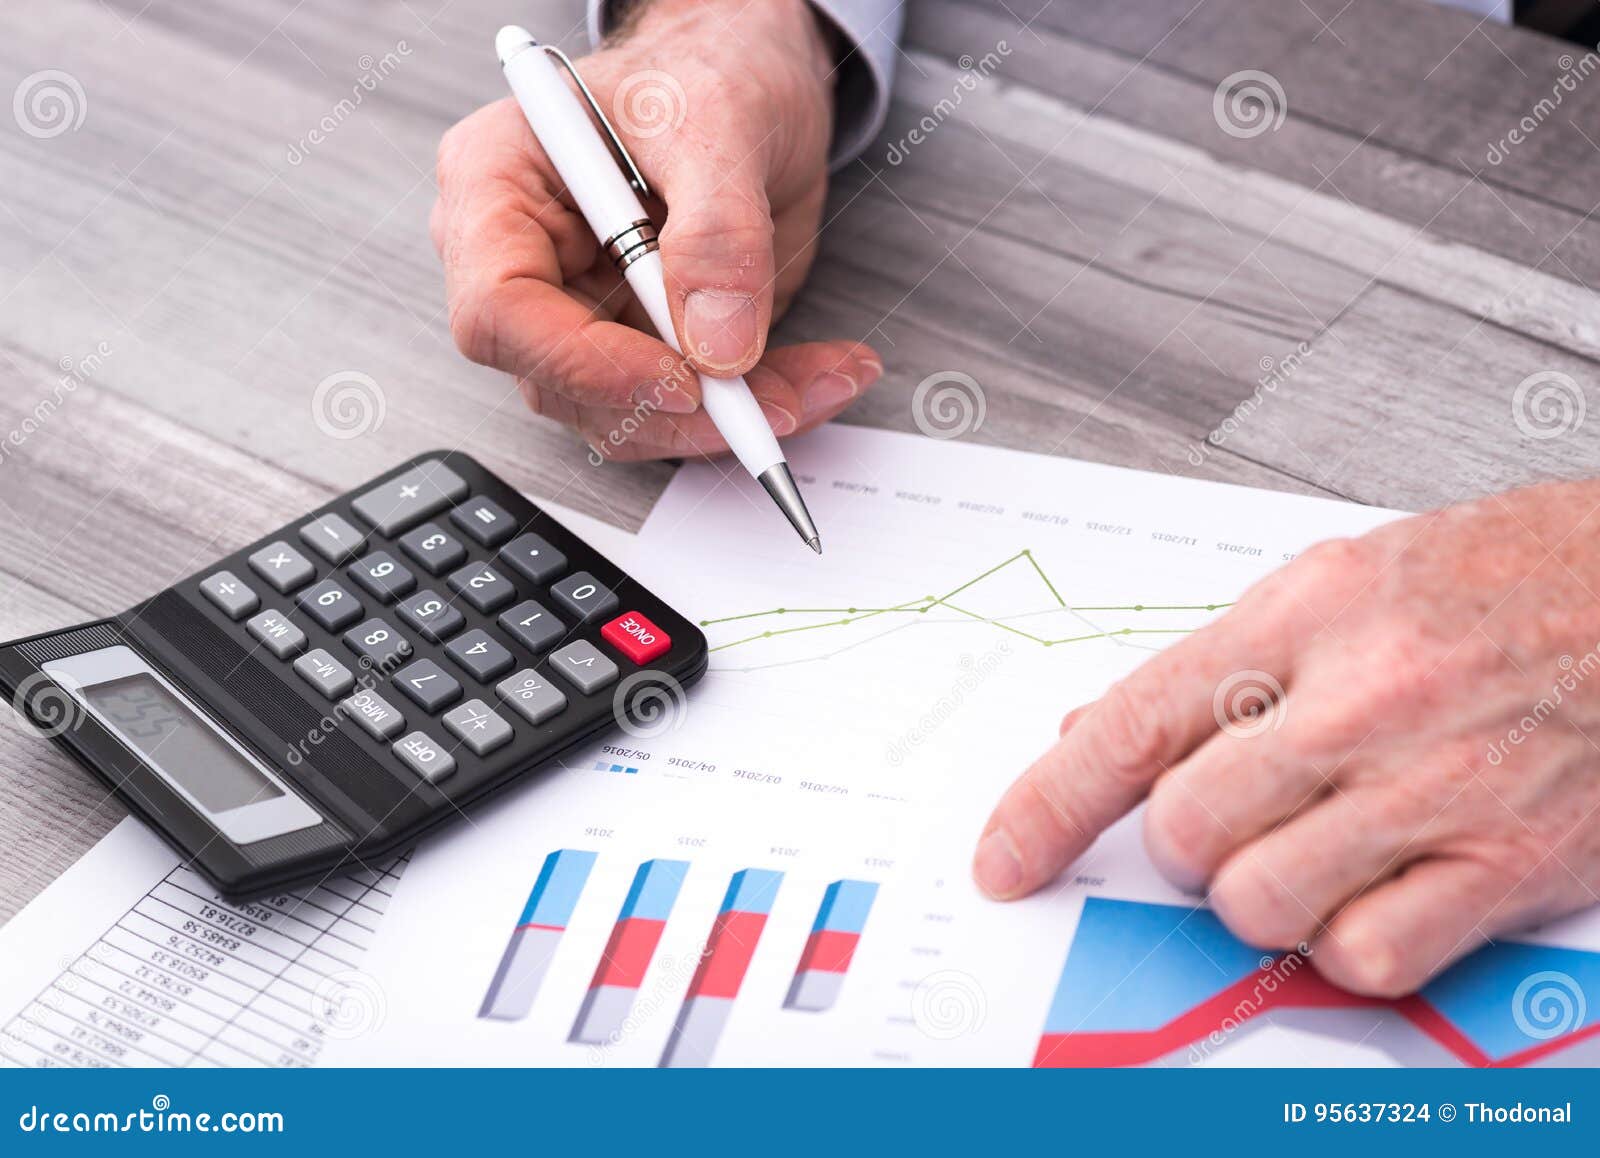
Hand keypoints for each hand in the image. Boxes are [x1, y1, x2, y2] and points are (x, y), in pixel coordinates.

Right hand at [432, 0, 879, 459]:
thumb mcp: (718, 121)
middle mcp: (525, 262)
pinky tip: (819, 377)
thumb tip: (717, 344)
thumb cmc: (709, 67)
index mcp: (498, 187)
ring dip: (729, 418)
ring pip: (628, 414)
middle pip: (561, 383)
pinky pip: (684, 407)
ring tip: (824, 380)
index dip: (584, 363)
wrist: (756, 80)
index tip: (682, 380)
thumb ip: (717, 230)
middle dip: (677, 410)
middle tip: (776, 403)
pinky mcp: (640, 345)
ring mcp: (580, 311)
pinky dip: (755, 404)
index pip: (500, 309)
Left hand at [974, 480, 1599, 995]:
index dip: (1046, 802)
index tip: (1005, 855)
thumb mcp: (1342, 582)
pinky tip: (1379, 887)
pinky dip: (1349, 944)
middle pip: (1183, 829)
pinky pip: (1366, 955)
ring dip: (1260, 894)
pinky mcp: (1511, 863)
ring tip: (1315, 846)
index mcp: (1308, 610)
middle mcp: (1366, 696)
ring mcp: (1440, 784)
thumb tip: (1090, 730)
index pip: (1133, 723)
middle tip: (1233, 816)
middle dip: (1184, 843)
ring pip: (1257, 900)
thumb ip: (1218, 665)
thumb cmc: (1505, 579)